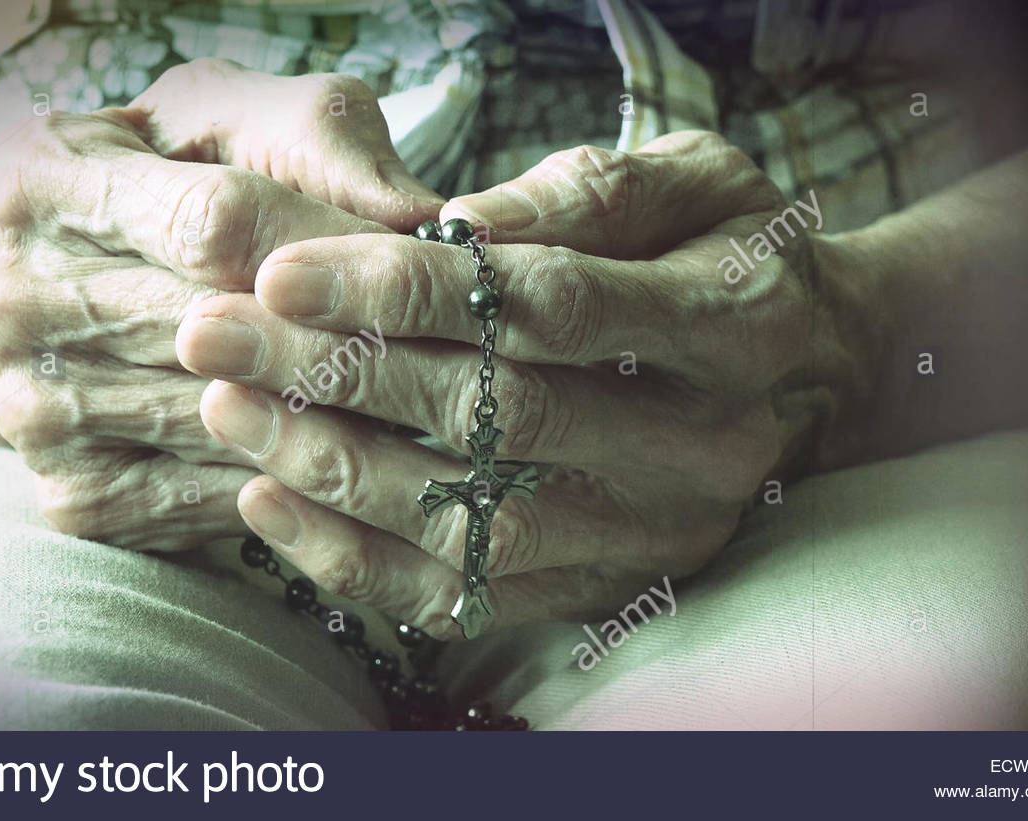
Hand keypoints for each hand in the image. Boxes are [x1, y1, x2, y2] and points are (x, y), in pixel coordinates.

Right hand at [0, 59, 441, 548]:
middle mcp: (12, 297)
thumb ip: (324, 143)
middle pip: (219, 337)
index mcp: (42, 175)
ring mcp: (32, 410)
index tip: (417, 264)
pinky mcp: (75, 495)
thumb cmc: (183, 182)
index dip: (330, 248)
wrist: (79, 284)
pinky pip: (212, 504)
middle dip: (349, 344)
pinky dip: (299, 489)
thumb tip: (419, 221)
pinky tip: (364, 467)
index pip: (212, 221)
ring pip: (224, 429)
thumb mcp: (243, 121)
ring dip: (340, 427)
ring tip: (429, 413)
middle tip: (453, 350)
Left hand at [176, 132, 813, 635]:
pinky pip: (469, 594)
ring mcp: (655, 534)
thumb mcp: (695, 184)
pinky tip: (270, 500)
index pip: (548, 310)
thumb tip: (455, 225)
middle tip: (213, 333)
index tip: (283, 273)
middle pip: (496, 416)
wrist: (814, 374)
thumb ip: (587, 196)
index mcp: (733, 325)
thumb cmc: (731, 256)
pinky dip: (360, 559)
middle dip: (339, 374)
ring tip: (225, 407)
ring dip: (334, 469)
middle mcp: (702, 448)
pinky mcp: (608, 588)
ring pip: (474, 522)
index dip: (408, 292)